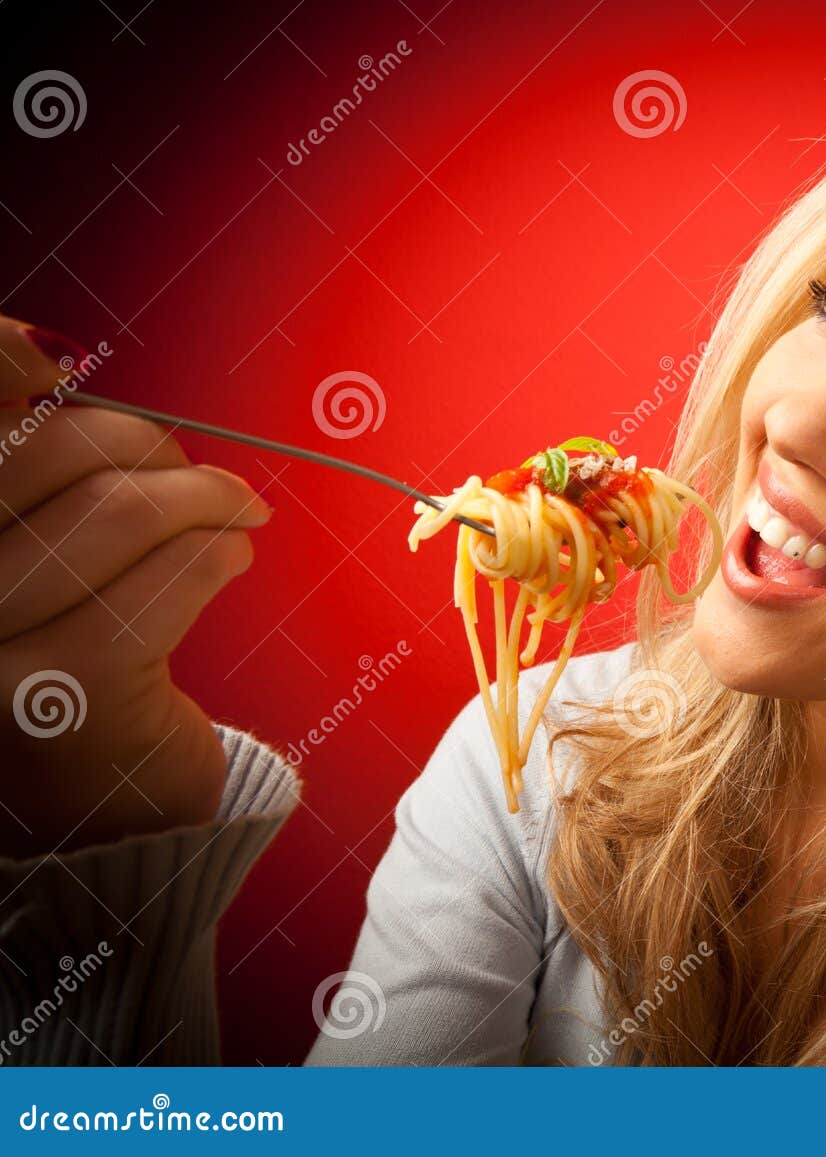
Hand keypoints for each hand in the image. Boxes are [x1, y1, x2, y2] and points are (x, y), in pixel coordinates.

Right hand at [0, 316, 271, 857]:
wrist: (98, 805)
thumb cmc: (68, 654)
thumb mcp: (28, 551)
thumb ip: (28, 469)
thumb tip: (44, 356)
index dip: (5, 361)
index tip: (60, 370)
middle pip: (45, 451)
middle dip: (144, 445)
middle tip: (199, 476)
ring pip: (115, 512)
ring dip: (204, 500)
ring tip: (236, 516)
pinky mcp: (59, 695)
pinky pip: (165, 582)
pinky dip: (218, 554)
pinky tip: (234, 559)